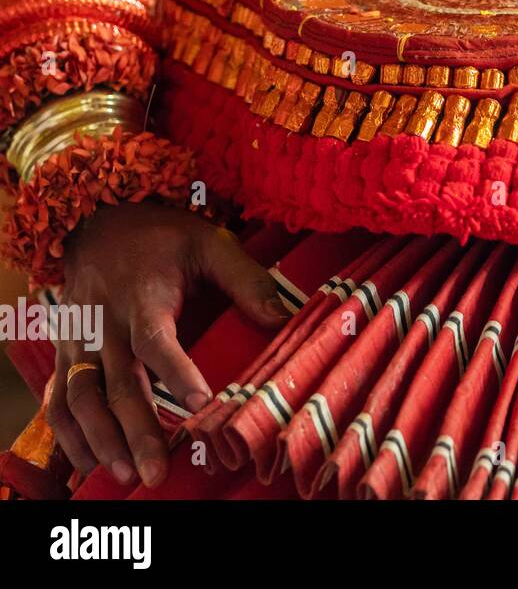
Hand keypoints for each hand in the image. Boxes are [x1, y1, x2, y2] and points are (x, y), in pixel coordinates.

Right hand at [47, 202, 289, 487]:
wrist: (98, 220)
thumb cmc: (163, 236)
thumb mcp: (210, 242)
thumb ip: (246, 278)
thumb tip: (283, 318)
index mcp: (143, 298)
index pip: (157, 341)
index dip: (178, 374)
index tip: (200, 407)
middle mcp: (105, 325)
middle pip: (117, 384)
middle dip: (136, 431)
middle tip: (158, 469)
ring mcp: (80, 342)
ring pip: (81, 399)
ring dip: (100, 439)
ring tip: (125, 474)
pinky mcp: (67, 354)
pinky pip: (58, 400)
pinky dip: (68, 435)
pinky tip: (88, 464)